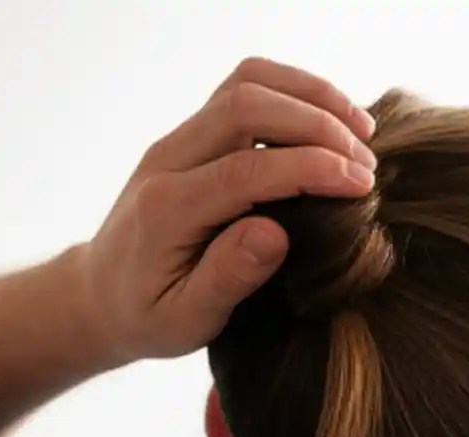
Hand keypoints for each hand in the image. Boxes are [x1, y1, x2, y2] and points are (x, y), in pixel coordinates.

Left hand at [76, 57, 377, 362]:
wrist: (100, 295)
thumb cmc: (147, 315)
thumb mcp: (185, 321)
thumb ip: (228, 278)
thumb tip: (276, 234)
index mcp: (166, 210)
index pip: (246, 170)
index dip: (312, 169)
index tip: (362, 186)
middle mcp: (168, 161)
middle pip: (245, 105)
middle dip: (317, 124)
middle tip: (367, 163)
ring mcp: (178, 139)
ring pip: (246, 83)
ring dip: (310, 96)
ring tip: (361, 131)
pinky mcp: (192, 132)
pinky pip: (244, 88)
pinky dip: (293, 92)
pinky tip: (330, 122)